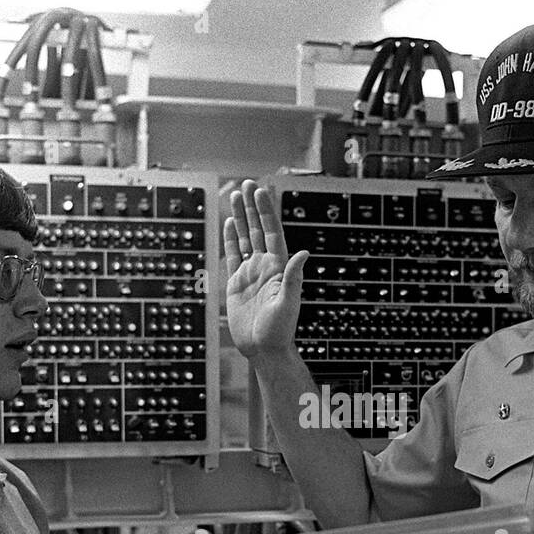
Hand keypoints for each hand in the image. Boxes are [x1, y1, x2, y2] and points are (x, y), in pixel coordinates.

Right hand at [223, 179, 308, 360]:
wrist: (264, 349)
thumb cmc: (279, 330)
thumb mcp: (289, 303)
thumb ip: (294, 277)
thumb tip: (303, 253)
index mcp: (279, 267)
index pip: (272, 232)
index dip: (266, 211)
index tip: (261, 191)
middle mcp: (265, 266)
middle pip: (258, 229)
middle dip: (252, 206)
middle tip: (247, 184)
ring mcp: (251, 272)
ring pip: (245, 238)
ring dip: (241, 217)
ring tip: (236, 195)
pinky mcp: (237, 282)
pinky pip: (233, 255)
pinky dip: (231, 238)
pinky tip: (230, 222)